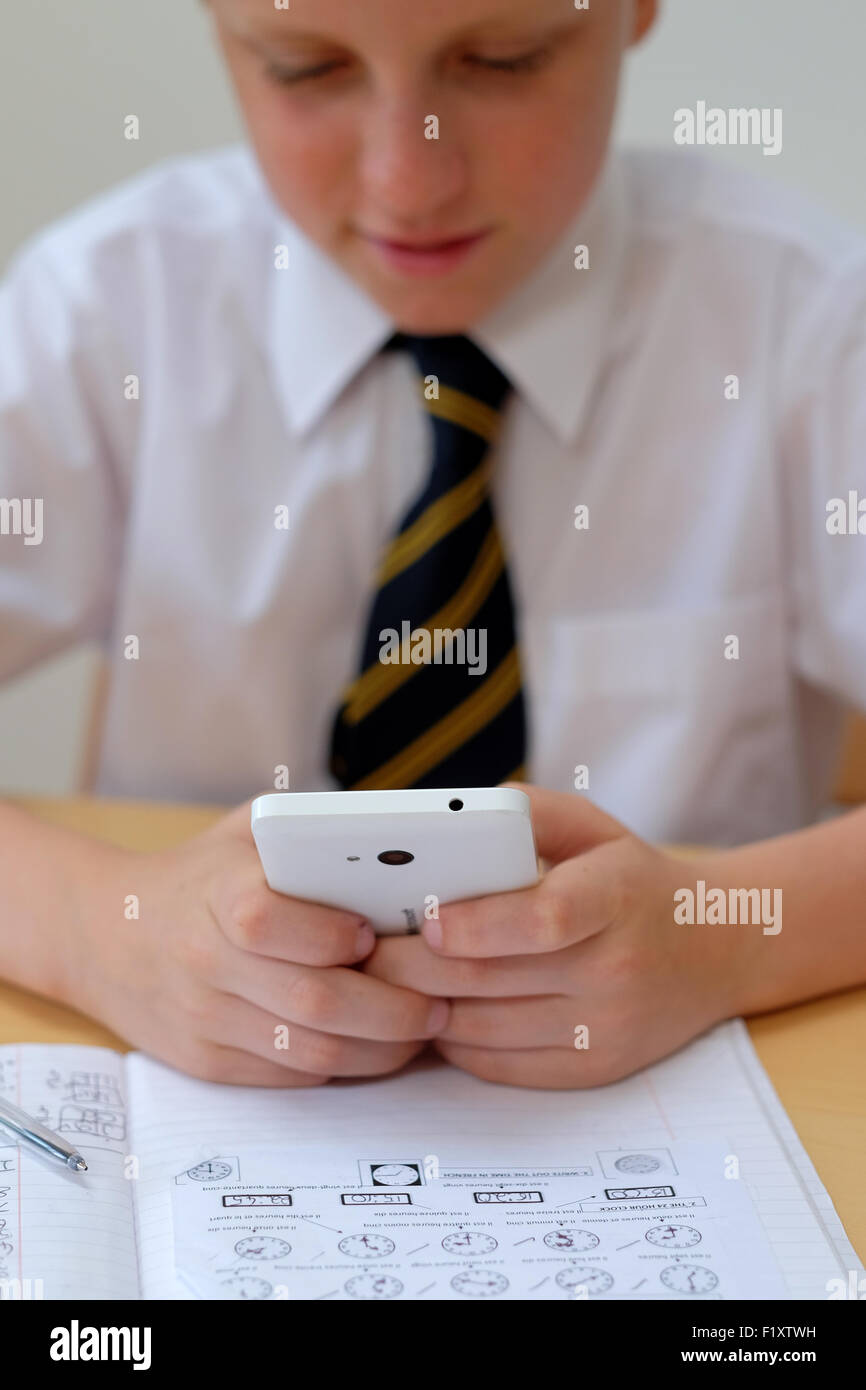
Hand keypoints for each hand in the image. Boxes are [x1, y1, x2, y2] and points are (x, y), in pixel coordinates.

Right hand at [69, 800, 448, 1085]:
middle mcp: (204, 961)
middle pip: (310, 1000)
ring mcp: (204, 1020)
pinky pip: (292, 1078)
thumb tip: (401, 841)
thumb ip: (308, 831)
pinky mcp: (209, 1064)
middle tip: (440, 1002)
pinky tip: (379, 1048)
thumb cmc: (203, 875)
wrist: (109, 936)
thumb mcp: (244, 832)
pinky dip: (345, 1068)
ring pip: (310, 1052)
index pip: (266, 921)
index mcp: (214, 893)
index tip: (374, 932)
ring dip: (381, 1050)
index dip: (329, 933)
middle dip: (392, 1009)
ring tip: (424, 1030)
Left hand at [362, 783, 746, 1087]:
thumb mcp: (593, 826)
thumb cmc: (631, 878)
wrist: (715, 948)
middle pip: (493, 981)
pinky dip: (452, 1042)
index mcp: (616, 898)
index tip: (424, 917)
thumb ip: (525, 813)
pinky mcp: (594, 1071)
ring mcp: (606, 1029)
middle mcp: (616, 970)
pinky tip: (430, 1012)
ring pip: (485, 1030)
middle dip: (412, 969)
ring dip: (422, 1009)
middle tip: (363, 952)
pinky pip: (500, 1066)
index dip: (477, 923)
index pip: (544, 919)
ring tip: (382, 981)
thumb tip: (445, 820)